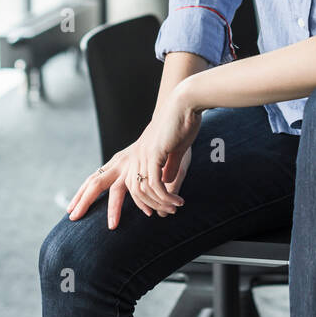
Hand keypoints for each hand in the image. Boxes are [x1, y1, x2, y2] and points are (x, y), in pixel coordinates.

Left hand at [65, 138, 192, 229]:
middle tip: (71, 217)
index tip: (73, 209)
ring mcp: (136, 158)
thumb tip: (159, 209)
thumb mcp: (164, 163)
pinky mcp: (152, 156)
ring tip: (139, 219)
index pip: (97, 178)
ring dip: (134, 207)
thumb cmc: (172, 133)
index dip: (84, 194)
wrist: (180, 108)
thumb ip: (160, 183)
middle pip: (96, 182)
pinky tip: (170, 204)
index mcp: (123, 159)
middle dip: (83, 200)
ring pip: (122, 190)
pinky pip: (152, 185)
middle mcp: (124, 159)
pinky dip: (161, 197)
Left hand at [128, 86, 203, 214]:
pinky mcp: (153, 154)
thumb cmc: (181, 123)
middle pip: (130, 191)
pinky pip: (155, 184)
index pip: (132, 185)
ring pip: (144, 191)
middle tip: (162, 213)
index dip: (142, 202)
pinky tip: (177, 200)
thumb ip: (169, 167)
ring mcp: (142, 155)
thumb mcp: (175, 150)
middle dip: (142, 206)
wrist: (184, 103)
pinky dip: (166, 196)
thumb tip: (167, 183)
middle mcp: (135, 156)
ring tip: (176, 207)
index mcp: (138, 154)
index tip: (156, 212)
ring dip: (160, 203)